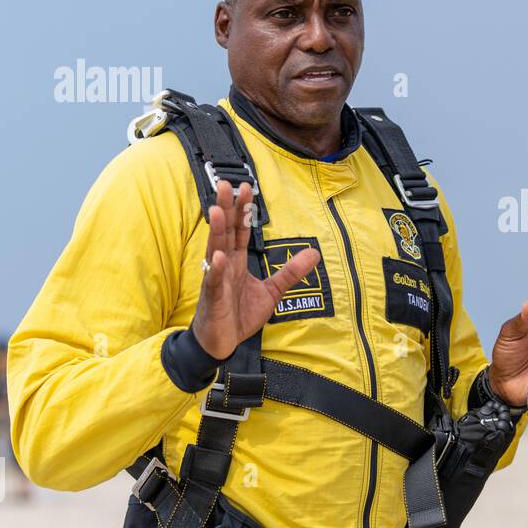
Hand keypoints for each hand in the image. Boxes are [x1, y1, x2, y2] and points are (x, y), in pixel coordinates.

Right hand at [191, 180, 320, 359]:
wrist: (222, 343)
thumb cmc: (239, 314)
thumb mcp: (271, 292)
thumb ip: (290, 273)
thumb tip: (315, 253)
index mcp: (236, 262)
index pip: (239, 231)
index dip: (242, 210)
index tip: (247, 188)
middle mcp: (223, 266)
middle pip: (224, 233)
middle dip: (225, 209)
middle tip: (226, 184)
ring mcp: (216, 281)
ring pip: (215, 252)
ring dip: (216, 231)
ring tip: (217, 210)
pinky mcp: (213, 301)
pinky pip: (214, 283)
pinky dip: (216, 270)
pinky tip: (219, 257)